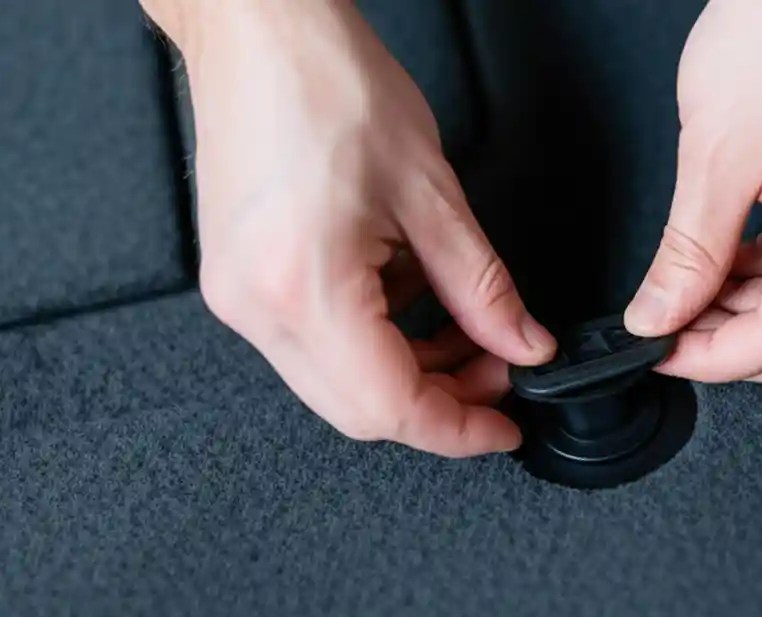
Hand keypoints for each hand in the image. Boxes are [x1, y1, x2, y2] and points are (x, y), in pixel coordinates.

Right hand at [165, 2, 554, 455]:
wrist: (258, 32)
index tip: (504, 428)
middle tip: (500, 371)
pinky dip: (375, 338)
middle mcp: (258, 307)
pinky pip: (316, 343)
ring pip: (338, 383)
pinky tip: (413, 299)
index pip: (391, 407)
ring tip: (467, 329)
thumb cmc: (328, 83)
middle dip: (441, 402)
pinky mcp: (240, 282)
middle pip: (360, 409)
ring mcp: (240, 299)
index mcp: (306, 288)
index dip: (458, 431)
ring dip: (412, 370)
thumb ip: (483, 287)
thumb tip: (521, 343)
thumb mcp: (432, 194)